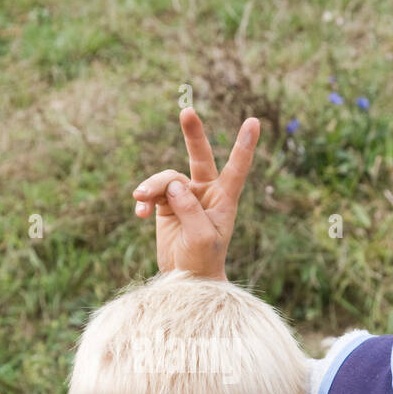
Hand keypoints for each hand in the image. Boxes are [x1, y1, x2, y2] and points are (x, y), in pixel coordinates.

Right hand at [131, 108, 259, 279]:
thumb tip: (175, 184)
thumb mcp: (201, 238)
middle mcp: (205, 194)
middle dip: (193, 134)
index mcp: (224, 200)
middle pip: (200, 157)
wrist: (185, 282)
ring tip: (139, 200)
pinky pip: (152, 192)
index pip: (236, 168)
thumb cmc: (202, 262)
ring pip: (167, 179)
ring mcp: (184, 198)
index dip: (244, 145)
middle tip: (187, 111)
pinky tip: (139, 212)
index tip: (254, 122)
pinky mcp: (165, 206)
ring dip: (151, 187)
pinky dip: (144, 200)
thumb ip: (190, 209)